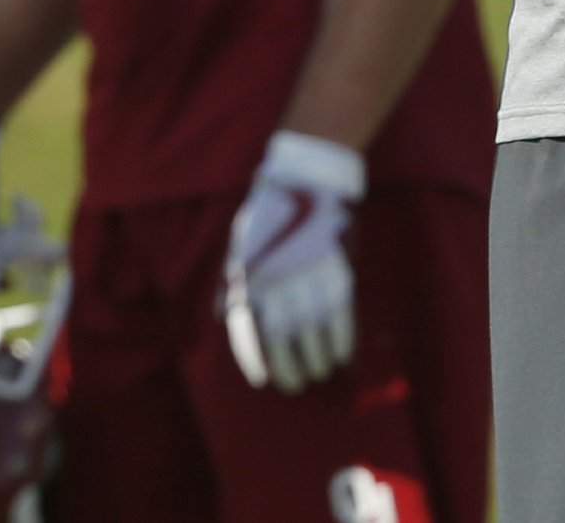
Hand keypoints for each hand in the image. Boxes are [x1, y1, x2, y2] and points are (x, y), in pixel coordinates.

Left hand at [221, 130, 363, 392]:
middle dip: (291, 367)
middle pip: (282, 339)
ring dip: (318, 358)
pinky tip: (344, 354)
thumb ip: (231, 281)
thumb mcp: (240, 244)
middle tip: (298, 383)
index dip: (257, 360)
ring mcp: (308, 279)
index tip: (264, 380)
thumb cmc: (271, 214)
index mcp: (250, 279)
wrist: (307, 181)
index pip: (250, 332)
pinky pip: (341, 316)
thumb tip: (220, 315)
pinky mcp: (337, 272)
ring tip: (322, 370)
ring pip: (313, 333)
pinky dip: (343, 339)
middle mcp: (277, 284)